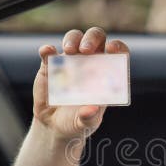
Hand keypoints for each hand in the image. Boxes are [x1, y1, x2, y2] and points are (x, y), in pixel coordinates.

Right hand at [33, 27, 129, 141]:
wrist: (54, 126)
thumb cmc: (77, 122)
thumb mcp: (85, 124)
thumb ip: (89, 118)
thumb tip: (92, 108)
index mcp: (107, 73)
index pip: (118, 53)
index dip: (118, 47)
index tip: (111, 49)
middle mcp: (91, 63)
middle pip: (96, 38)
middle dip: (92, 38)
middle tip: (86, 50)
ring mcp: (71, 62)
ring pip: (75, 38)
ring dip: (73, 39)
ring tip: (70, 51)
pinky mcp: (51, 66)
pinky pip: (50, 52)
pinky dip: (48, 50)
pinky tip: (47, 52)